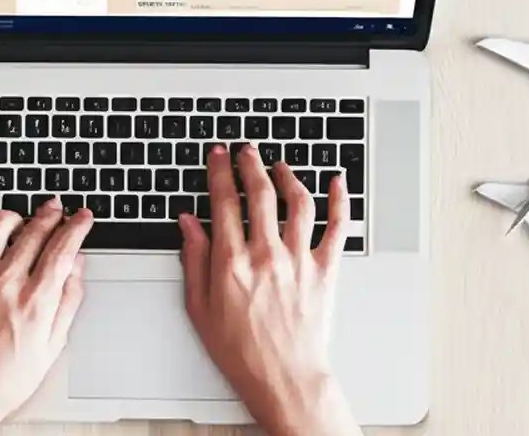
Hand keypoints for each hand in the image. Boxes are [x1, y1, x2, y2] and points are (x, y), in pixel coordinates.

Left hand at [0, 199, 92, 435]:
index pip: (62, 248)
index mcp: (35, 301)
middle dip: (52, 214)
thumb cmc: (3, 380)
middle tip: (58, 209)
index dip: (76, 227)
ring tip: (22, 219)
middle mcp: (5, 283)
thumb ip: (68, 302)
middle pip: (34, 231)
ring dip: (16, 215)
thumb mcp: (52, 346)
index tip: (82, 217)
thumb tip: (77, 269)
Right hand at [178, 144, 359, 435]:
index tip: (217, 156)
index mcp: (233, 262)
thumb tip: (189, 223)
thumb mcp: (199, 307)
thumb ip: (194, 260)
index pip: (225, 202)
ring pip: (298, 202)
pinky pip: (337, 228)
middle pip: (260, 193)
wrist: (284, 378)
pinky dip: (339, 201)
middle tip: (245, 152)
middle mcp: (267, 254)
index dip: (219, 172)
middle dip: (250, 164)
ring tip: (280, 166)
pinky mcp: (325, 271)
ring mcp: (300, 260)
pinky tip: (336, 182)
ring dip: (288, 176)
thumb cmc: (241, 351)